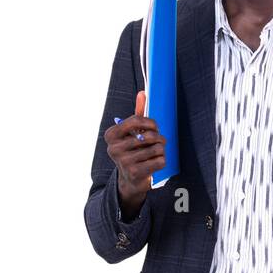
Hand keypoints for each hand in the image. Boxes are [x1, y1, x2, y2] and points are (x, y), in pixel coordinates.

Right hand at [102, 90, 164, 218]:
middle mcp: (113, 148)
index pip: (136, 120)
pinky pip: (160, 161)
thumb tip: (142, 92)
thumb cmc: (133, 150)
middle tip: (159, 141)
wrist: (130, 179)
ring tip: (157, 152)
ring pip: (157, 148)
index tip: (155, 127)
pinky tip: (156, 162)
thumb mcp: (131, 132)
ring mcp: (123, 162)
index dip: (150, 122)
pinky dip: (162, 160)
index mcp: (111, 135)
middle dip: (159, 138)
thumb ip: (137, 114)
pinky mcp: (135, 173)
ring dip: (161, 150)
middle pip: (149, 136)